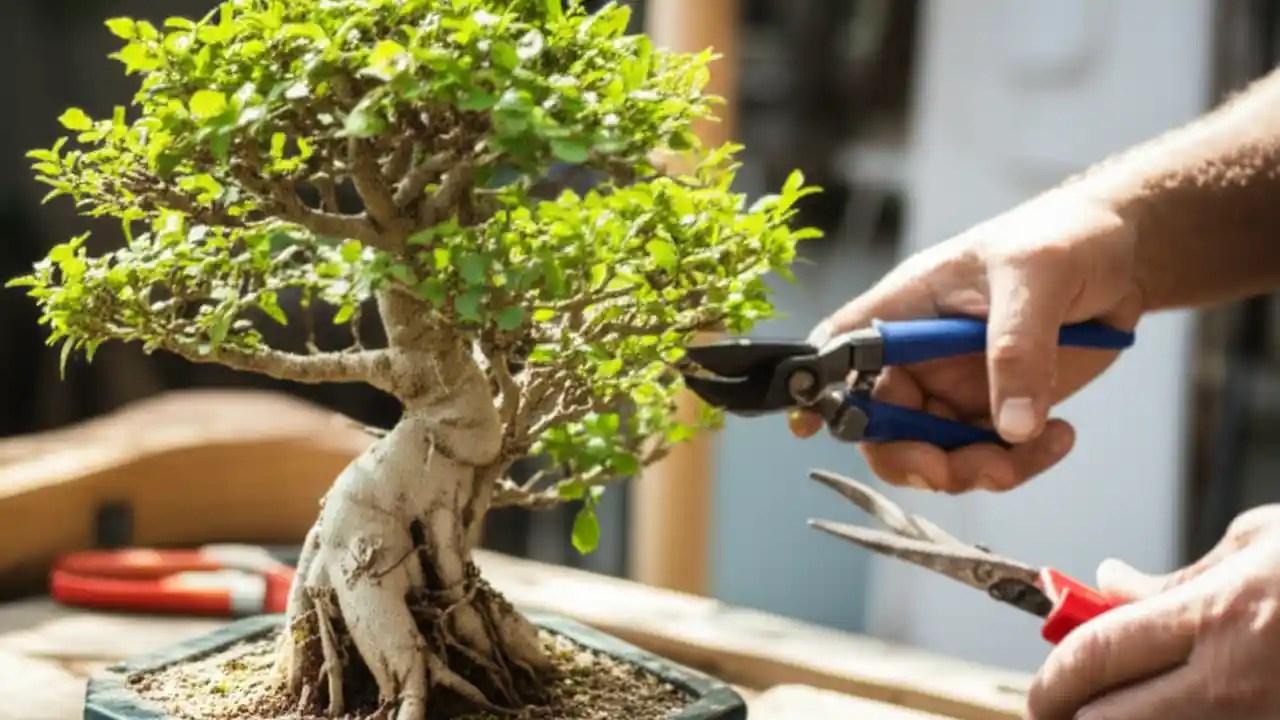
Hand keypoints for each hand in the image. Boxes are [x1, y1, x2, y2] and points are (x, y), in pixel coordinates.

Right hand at [792, 188, 1144, 492]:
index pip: (840, 348)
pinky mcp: (995, 410)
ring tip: (1031, 452)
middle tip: (952, 472)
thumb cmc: (1065, 239)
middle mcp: (919, 354)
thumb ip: (1018, 348)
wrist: (1123, 259)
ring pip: (933, 454)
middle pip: (879, 424)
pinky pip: (987, 459)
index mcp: (907, 307)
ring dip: (974, 471)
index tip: (811, 428)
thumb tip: (1010, 427)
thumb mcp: (1036, 277)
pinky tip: (1059, 438)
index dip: (817, 390)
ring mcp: (954, 387)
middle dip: (912, 458)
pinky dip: (1018, 466)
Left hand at [1027, 505, 1279, 718]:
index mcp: (1217, 615)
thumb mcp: (1258, 548)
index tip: (1038, 694)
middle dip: (1074, 714)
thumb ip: (1174, 580)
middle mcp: (1233, 680)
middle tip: (1068, 707)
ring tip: (1124, 701)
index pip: (1095, 655)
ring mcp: (1260, 719)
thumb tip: (1109, 584)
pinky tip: (1176, 708)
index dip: (1051, 681)